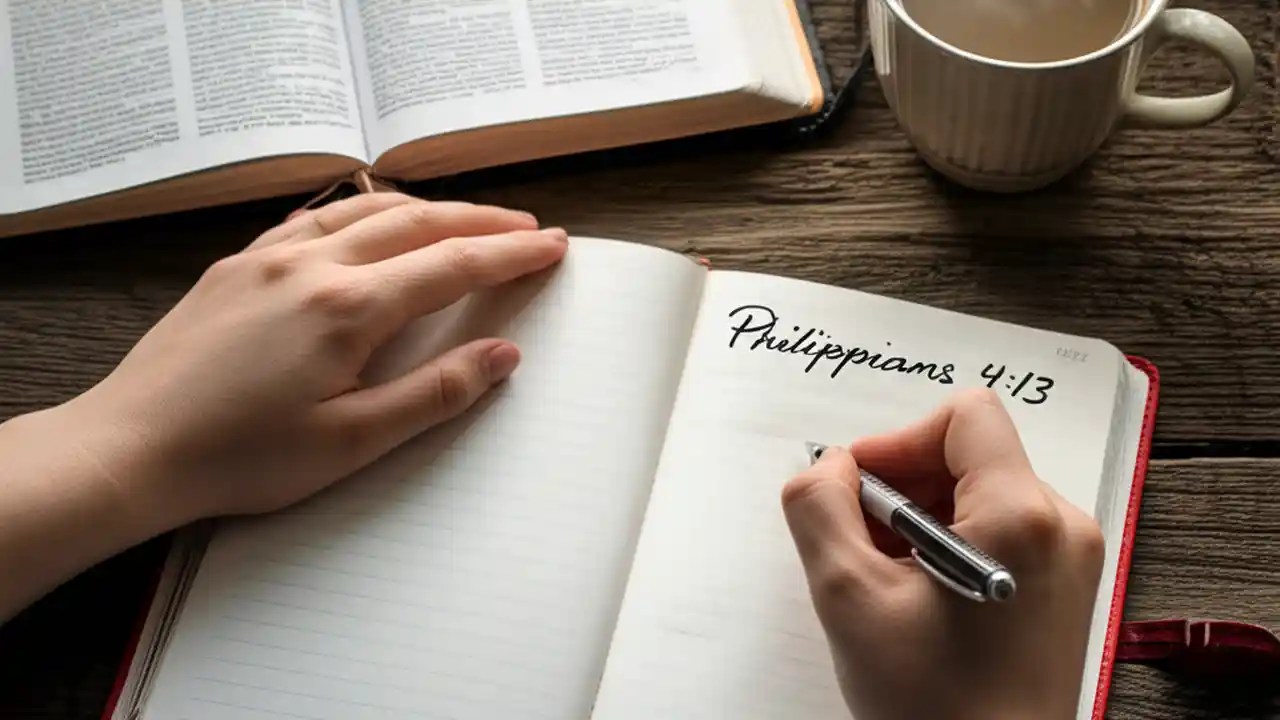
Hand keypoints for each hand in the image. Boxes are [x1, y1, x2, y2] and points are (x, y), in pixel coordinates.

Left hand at [60, 193, 566, 530]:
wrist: (132, 448)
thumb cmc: (240, 456)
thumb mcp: (352, 441)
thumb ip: (434, 393)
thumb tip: (501, 356)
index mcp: (348, 308)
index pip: (452, 265)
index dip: (509, 254)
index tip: (551, 245)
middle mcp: (311, 266)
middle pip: (417, 224)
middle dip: (480, 222)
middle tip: (526, 227)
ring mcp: (268, 258)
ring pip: (366, 211)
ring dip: (426, 209)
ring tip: (466, 218)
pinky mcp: (236, 264)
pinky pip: (315, 218)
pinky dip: (362, 211)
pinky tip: (370, 220)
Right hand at [781, 389, 1104, 719]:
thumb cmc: (938, 710)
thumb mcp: (849, 598)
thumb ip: (820, 508)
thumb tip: (828, 468)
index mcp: (1022, 517)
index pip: (966, 417)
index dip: (898, 441)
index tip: (859, 488)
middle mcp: (1061, 528)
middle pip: (970, 455)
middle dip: (901, 487)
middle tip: (859, 542)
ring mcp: (1067, 562)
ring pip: (979, 496)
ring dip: (918, 520)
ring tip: (884, 578)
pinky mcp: (1060, 591)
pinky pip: (998, 534)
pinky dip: (946, 547)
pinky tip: (913, 596)